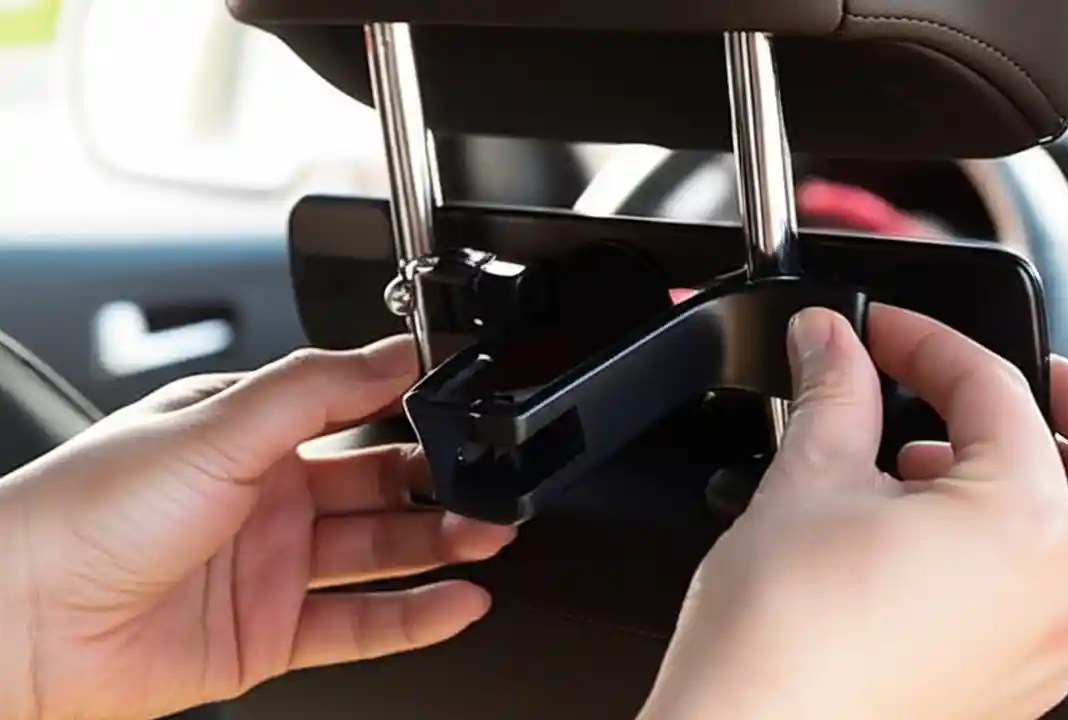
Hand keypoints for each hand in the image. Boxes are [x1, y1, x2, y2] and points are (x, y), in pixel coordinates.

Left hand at [0, 338, 515, 719]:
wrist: (19, 623)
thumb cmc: (83, 513)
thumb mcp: (215, 426)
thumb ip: (314, 389)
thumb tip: (394, 352)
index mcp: (248, 433)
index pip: (352, 408)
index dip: (410, 404)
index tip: (466, 396)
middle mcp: (265, 498)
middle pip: (378, 484)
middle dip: (440, 480)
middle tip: (491, 479)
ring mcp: (269, 569)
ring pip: (379, 553)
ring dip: (440, 543)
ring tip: (490, 533)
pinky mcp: (269, 636)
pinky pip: (360, 625)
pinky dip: (415, 617)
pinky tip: (456, 601)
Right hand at [642, 306, 1067, 719]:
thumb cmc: (779, 639)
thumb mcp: (807, 483)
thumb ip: (834, 394)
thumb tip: (831, 341)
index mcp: (1023, 529)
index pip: (1001, 394)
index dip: (932, 345)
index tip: (881, 334)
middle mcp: (1059, 597)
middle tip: (1033, 383)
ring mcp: (1043, 652)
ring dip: (1064, 485)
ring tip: (958, 460)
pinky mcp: (1010, 687)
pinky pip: (1058, 600)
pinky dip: (1026, 548)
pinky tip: (936, 532)